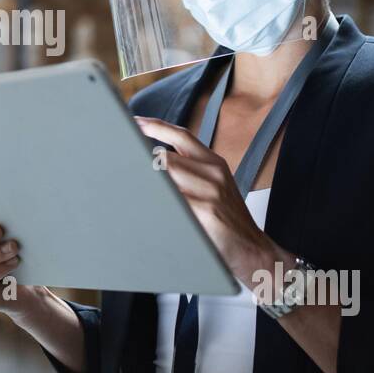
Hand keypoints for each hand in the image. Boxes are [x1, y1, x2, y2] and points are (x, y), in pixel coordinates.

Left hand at [135, 116, 273, 281]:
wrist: (254, 251)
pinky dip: (156, 201)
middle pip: (165, 157)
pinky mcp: (206, 211)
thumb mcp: (214, 188)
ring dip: (145, 182)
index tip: (135, 121)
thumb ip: (190, 173)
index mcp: (214, 163)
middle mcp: (213, 172)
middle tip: (119, 163)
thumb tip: (155, 164)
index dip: (156, 126)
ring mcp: (211, 191)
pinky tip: (145, 207)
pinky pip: (172, 200)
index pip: (182, 135)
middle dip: (140, 160)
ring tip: (128, 187)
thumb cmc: (228, 221)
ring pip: (165, 176)